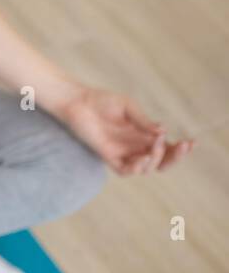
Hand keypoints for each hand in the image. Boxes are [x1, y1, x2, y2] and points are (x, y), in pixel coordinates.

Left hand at [52, 86, 193, 174]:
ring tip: (156, 144)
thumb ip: (144, 121)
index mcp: (144, 135)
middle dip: (175, 157)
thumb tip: (163, 132)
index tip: (193, 142)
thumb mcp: (129, 108)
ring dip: (157, 159)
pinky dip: (137, 168)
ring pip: (148, 168)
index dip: (181, 149)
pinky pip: (126, 171)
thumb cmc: (103, 102)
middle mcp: (136, 146)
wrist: (78, 102)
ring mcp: (123, 153)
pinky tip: (143, 158)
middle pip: (162, 161)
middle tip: (182, 146)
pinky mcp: (108, 156)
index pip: (167, 147)